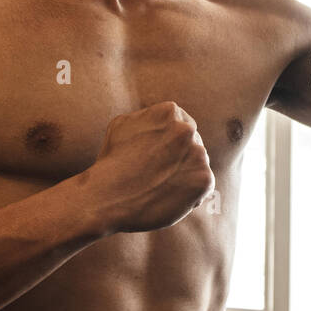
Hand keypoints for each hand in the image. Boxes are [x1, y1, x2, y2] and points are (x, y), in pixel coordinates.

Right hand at [83, 102, 215, 232]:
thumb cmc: (110, 163)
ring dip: (185, 175)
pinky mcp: (204, 179)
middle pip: (192, 144)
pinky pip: (204, 186)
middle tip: (159, 175)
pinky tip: (170, 198)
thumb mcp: (122, 125)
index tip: (159, 158)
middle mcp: (188, 129)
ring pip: (198, 165)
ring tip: (161, 187)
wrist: (107, 197)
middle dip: (179, 159)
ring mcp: (198, 154)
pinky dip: (191, 194)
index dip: (170, 145)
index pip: (181, 126)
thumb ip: (147, 117)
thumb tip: (162, 117)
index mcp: (169, 112)